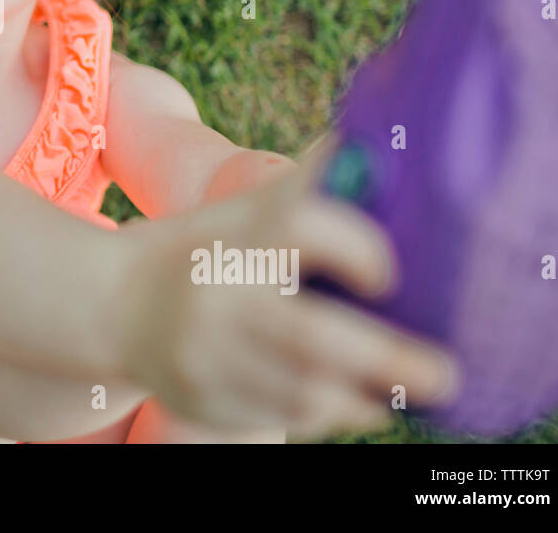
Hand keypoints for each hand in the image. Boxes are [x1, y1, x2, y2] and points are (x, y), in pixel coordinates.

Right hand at [114, 135, 459, 439]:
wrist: (111, 303)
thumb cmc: (202, 249)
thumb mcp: (241, 211)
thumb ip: (303, 188)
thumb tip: (372, 139)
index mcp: (237, 236)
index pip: (302, 229)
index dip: (356, 248)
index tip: (388, 276)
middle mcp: (219, 296)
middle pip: (311, 337)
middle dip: (386, 360)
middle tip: (445, 375)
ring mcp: (206, 353)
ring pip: (300, 391)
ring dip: (363, 397)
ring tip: (407, 395)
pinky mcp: (200, 398)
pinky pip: (275, 417)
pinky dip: (324, 415)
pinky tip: (355, 405)